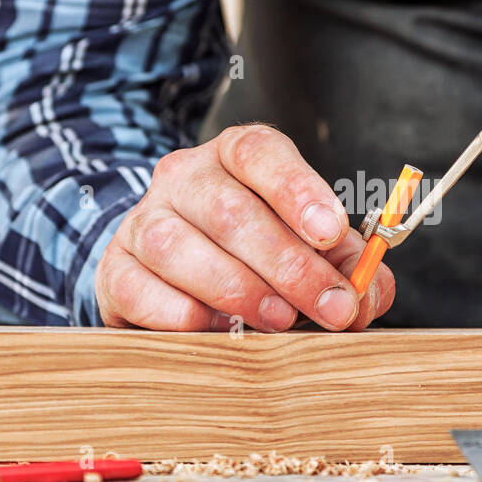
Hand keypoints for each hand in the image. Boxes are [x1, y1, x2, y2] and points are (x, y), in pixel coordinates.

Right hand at [97, 124, 392, 331]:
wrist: (171, 271)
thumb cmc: (256, 255)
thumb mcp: (310, 249)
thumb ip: (349, 267)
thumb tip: (365, 295)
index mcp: (236, 156)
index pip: (260, 151)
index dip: (297, 189)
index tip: (331, 231)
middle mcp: (184, 178)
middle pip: (229, 210)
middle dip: (288, 264)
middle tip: (329, 306)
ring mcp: (143, 220)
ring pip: (178, 246)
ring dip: (237, 289)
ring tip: (279, 320)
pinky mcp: (115, 269)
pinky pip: (139, 289)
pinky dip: (184, 314)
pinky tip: (221, 330)